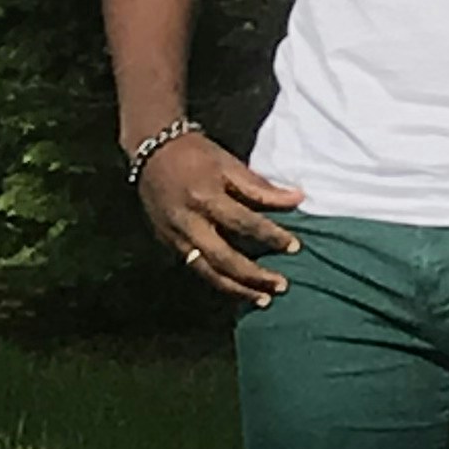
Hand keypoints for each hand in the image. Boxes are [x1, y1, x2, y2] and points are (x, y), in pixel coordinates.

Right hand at [142, 136, 303, 301]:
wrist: (151, 150)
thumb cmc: (195, 154)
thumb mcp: (229, 164)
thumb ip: (261, 187)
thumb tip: (298, 199)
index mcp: (206, 197)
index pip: (245, 223)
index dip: (271, 237)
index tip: (295, 247)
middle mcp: (189, 222)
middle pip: (224, 258)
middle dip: (254, 276)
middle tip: (281, 285)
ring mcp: (175, 236)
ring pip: (207, 272)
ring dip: (236, 289)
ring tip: (262, 299)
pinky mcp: (167, 243)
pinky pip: (195, 268)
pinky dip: (218, 281)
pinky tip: (237, 289)